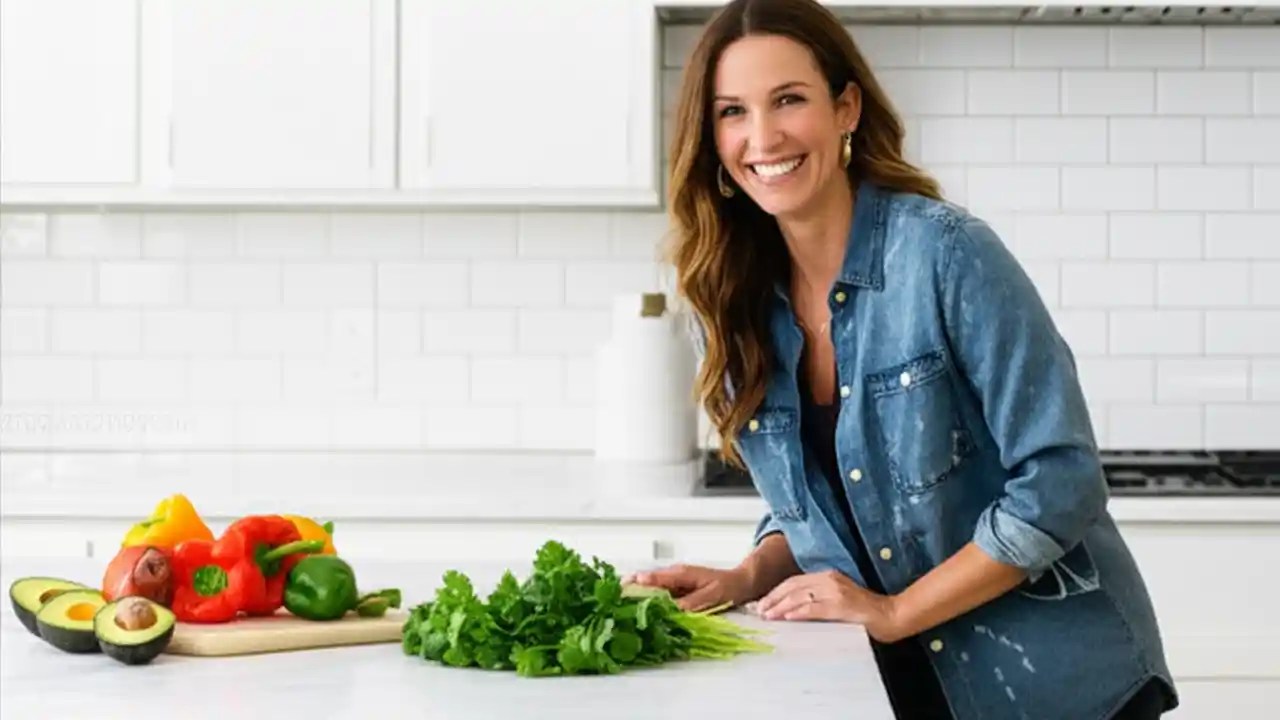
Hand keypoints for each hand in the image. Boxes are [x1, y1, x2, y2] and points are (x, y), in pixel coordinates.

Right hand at [623, 563, 755, 611]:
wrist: (740, 582)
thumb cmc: (727, 587)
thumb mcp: (710, 596)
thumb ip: (690, 604)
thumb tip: (672, 612)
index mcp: (679, 574)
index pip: (652, 578)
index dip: (634, 584)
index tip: (619, 591)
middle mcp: (672, 575)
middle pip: (644, 581)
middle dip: (627, 588)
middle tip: (609, 599)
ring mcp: (672, 582)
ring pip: (647, 586)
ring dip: (633, 594)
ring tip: (615, 604)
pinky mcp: (675, 590)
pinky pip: (656, 593)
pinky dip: (644, 599)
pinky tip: (635, 608)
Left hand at [755, 569, 902, 642]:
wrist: (891, 615)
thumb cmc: (865, 612)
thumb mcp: (838, 598)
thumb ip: (819, 598)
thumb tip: (794, 608)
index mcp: (828, 576)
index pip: (795, 581)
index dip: (777, 592)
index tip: (763, 602)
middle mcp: (830, 580)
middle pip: (793, 586)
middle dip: (774, 598)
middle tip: (760, 610)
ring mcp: (836, 592)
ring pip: (800, 597)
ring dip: (781, 607)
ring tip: (768, 615)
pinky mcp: (842, 606)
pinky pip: (815, 608)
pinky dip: (799, 612)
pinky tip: (788, 618)